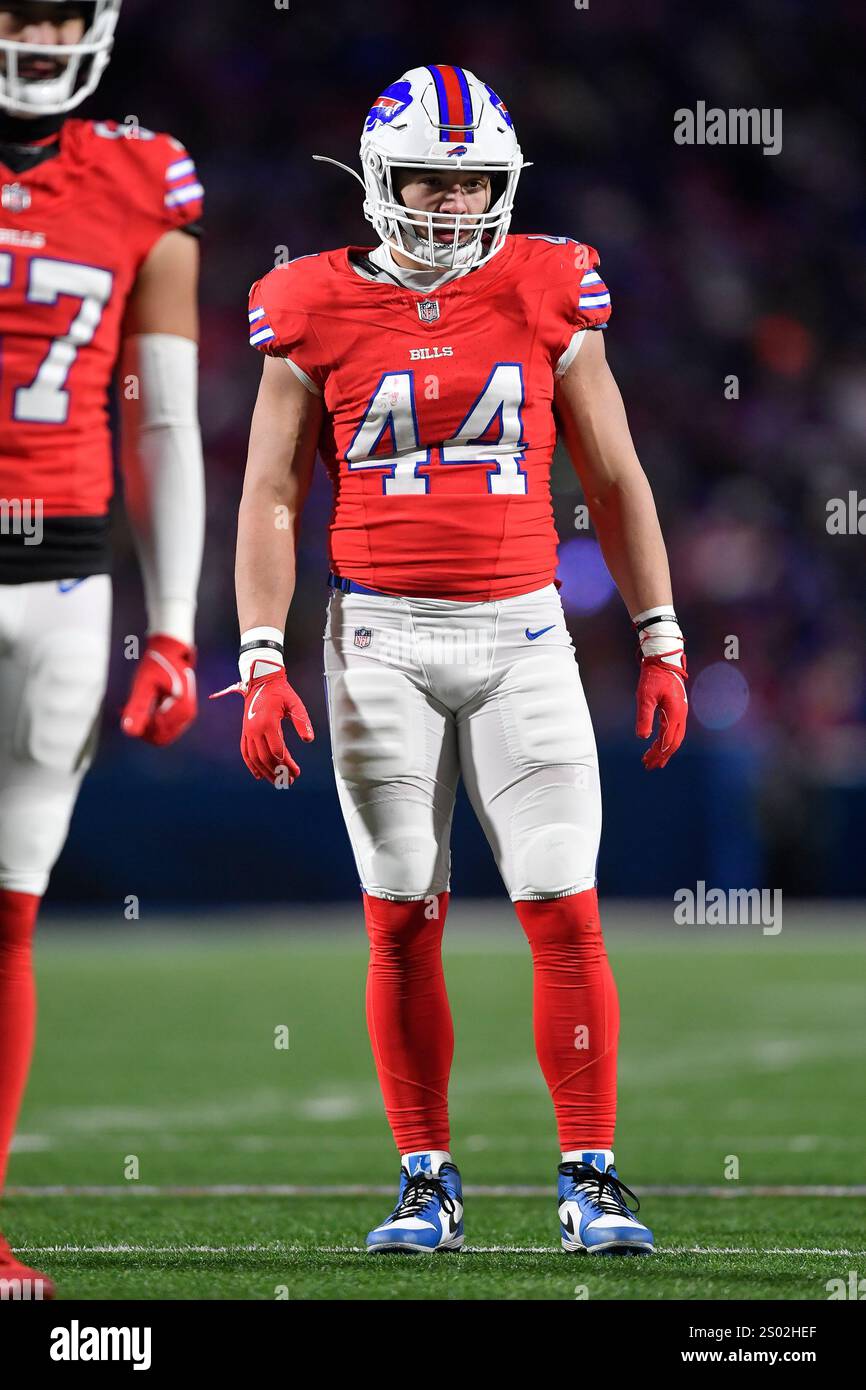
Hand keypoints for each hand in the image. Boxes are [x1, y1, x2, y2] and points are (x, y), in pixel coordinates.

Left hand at [121, 633, 196, 745]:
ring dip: (145, 726)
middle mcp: (188, 716)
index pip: (157, 734)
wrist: (169, 652)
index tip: (127, 711)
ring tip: (133, 707)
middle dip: (142, 729)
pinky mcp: (184, 715)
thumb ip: (136, 708)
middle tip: (127, 711)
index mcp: (181, 709)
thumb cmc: (155, 665)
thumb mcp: (143, 685)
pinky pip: (166, 729)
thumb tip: (129, 733)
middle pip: (160, 738)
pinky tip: (143, 707)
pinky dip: (152, 723)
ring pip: (162, 736)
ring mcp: (187, 717)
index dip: (139, 728)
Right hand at [211, 667, 313, 783]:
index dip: (288, 764)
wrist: (261, 682)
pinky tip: (258, 775)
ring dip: (265, 772)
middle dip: (278, 772)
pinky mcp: (245, 732)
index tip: (297, 772)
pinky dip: (251, 765)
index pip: (278, 751)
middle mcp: (255, 729)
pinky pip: (245, 752)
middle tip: (289, 780)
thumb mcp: (295, 704)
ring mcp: (248, 731)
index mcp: (268, 723)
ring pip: (255, 758)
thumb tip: (309, 739)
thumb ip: (302, 721)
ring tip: (276, 781)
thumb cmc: (281, 692)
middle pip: (266, 758)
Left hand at [635, 653, 687, 769]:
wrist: (663, 661)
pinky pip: (674, 730)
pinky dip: (667, 740)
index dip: (657, 753)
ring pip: (675, 737)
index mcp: (675, 713)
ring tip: (654, 759)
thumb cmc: (654, 677)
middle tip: (650, 766)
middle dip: (662, 756)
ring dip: (665, 750)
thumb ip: (644, 717)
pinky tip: (659, 743)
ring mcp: (681, 712)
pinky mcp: (677, 709)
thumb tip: (643, 737)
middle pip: (674, 742)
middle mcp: (681, 715)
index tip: (647, 762)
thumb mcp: (645, 697)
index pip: (667, 741)